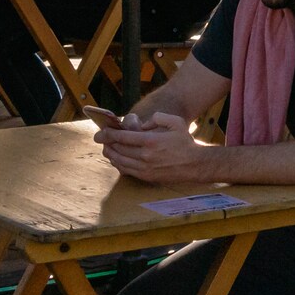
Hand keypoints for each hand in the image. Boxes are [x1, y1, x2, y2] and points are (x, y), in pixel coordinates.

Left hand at [95, 111, 216, 183]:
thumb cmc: (185, 142)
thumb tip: (142, 126)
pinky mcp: (145, 176)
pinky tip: (116, 159)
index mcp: (151, 140)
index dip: (109, 134)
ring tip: (106, 148)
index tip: (101, 132)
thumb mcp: (175, 122)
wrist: (194, 164)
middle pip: (118, 149)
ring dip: (110, 153)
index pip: (122, 137)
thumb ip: (157, 118)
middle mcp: (145, 155)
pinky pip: (125, 170)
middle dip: (106, 143)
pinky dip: (117, 163)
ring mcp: (144, 167)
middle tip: (100, 138)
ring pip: (119, 160)